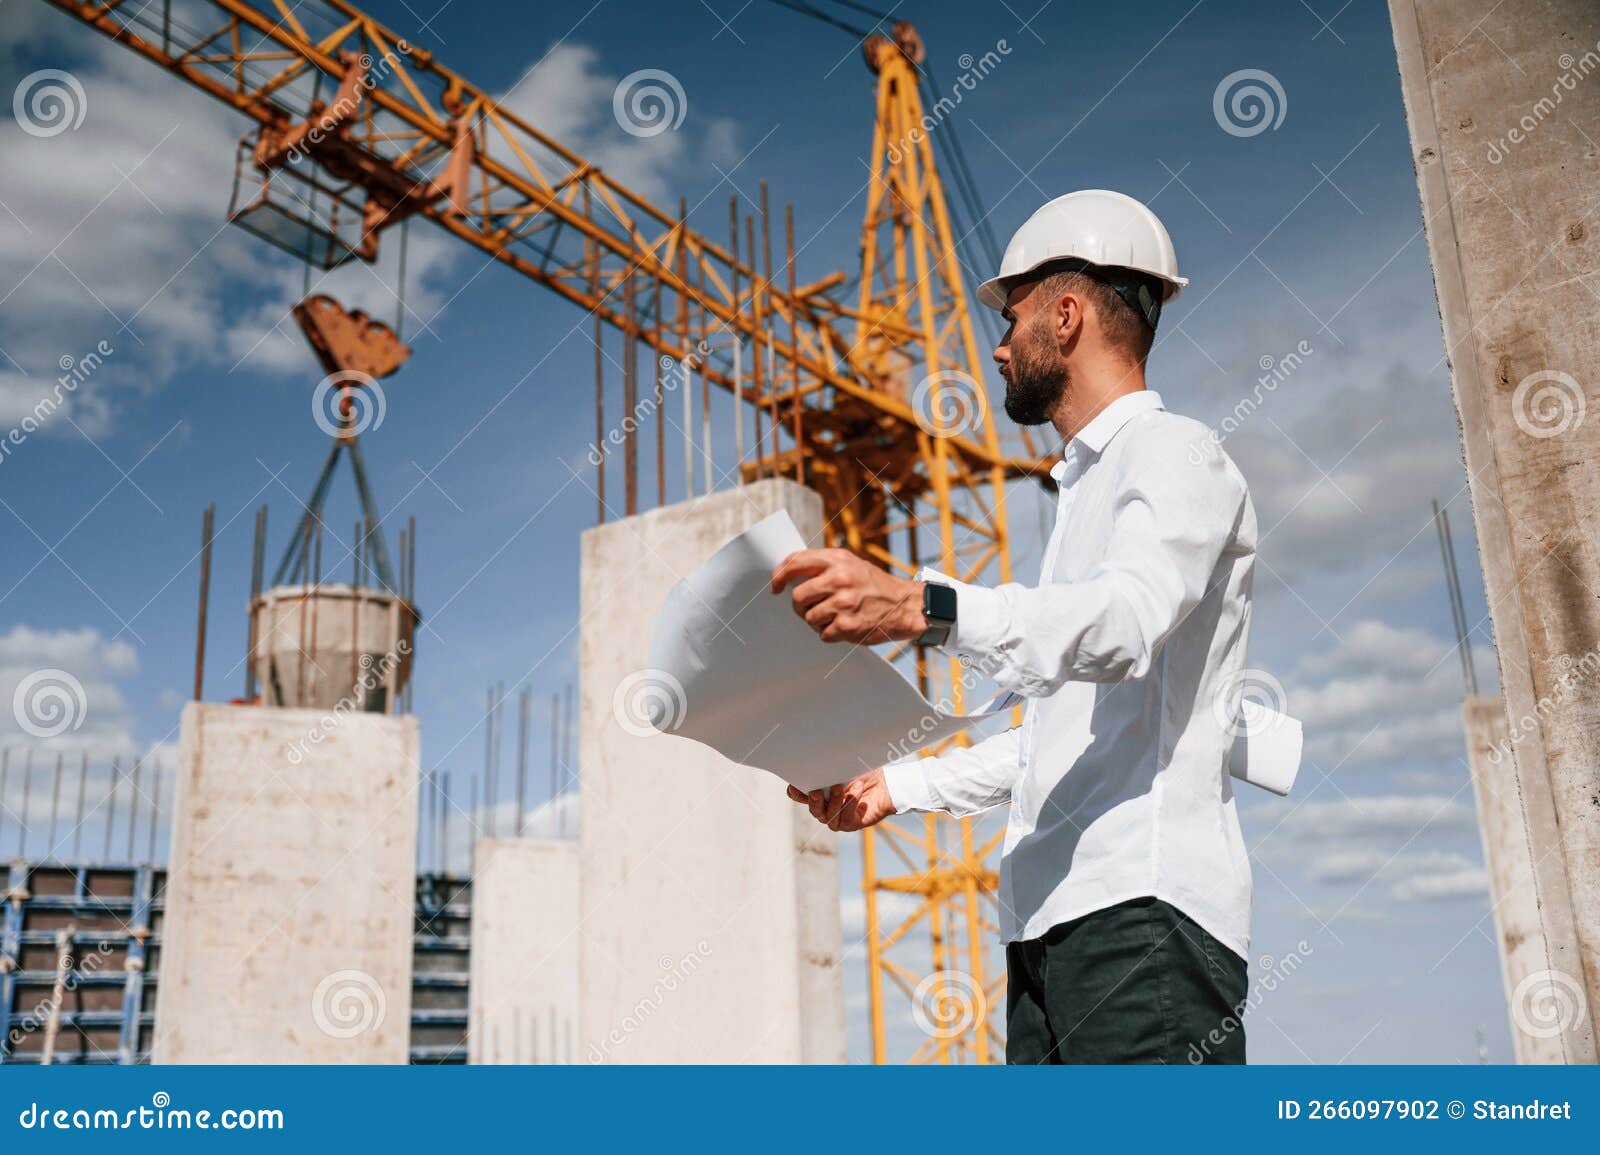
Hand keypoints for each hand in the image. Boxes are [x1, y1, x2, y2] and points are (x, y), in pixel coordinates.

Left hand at [770, 548, 925, 643]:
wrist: (905, 606)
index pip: (795, 562)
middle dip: (801, 606)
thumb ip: (824, 566)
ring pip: (809, 617)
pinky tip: (845, 626)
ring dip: (818, 622)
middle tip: (811, 608)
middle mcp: (839, 579)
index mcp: (837, 560)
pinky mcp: (847, 626)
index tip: (775, 586)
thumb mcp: (851, 565)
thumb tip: (790, 575)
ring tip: (836, 617)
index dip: (779, 575)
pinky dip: (830, 634)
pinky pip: (823, 634)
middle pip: (798, 596)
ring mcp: (843, 603)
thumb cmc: (875, 586)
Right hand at [786, 768, 894, 831]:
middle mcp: (825, 807)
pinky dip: (850, 804)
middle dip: (813, 801)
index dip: (795, 792)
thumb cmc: (864, 770)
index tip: (795, 785)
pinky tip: (857, 790)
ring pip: (828, 816)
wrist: (887, 781)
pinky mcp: (851, 824)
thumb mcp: (845, 764)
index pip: (800, 795)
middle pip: (813, 808)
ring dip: (834, 802)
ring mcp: (838, 817)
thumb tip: (820, 754)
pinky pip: (846, 819)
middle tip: (815, 791)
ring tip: (839, 788)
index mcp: (819, 791)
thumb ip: (831, 764)